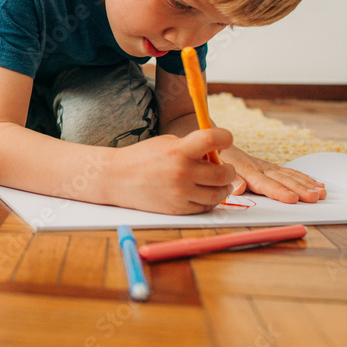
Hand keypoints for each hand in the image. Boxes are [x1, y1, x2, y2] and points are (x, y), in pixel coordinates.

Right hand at [108, 128, 237, 214]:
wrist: (118, 178)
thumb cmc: (143, 157)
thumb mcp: (167, 143)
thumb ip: (193, 147)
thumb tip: (219, 154)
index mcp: (179, 150)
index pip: (212, 139)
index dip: (225, 137)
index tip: (225, 140)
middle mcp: (182, 172)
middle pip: (224, 173)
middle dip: (229, 170)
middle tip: (224, 168)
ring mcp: (181, 193)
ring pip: (219, 194)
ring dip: (223, 187)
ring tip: (216, 182)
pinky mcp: (179, 209)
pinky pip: (206, 206)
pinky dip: (209, 199)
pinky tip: (203, 191)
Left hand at [219, 147, 326, 203]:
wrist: (216, 144)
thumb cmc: (215, 160)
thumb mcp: (216, 169)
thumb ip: (230, 180)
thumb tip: (240, 189)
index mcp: (247, 172)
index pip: (265, 183)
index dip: (279, 191)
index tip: (292, 198)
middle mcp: (260, 168)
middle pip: (282, 180)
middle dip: (300, 189)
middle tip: (315, 197)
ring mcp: (266, 167)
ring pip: (289, 175)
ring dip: (306, 184)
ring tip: (321, 193)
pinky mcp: (270, 167)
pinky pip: (289, 172)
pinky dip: (304, 178)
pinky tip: (316, 184)